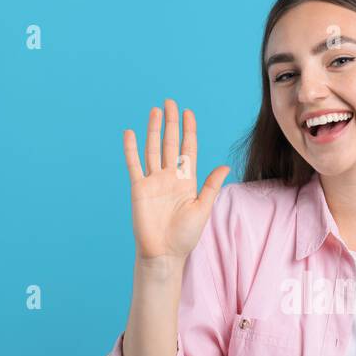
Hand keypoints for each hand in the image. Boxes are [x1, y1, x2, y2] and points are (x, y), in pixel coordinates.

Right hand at [122, 98, 230, 263]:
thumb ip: (211, 186)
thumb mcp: (203, 209)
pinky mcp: (138, 188)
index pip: (188, 149)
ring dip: (154, 130)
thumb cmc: (185, 236)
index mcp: (187, 180)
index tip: (189, 113)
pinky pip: (134, 164)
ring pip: (153, 149)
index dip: (188, 131)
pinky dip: (131, 149)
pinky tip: (130, 132)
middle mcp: (169, 177)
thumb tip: (225, 166)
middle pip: (170, 144)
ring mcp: (153, 181)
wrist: (164, 253)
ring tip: (155, 111)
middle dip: (172, 123)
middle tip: (171, 102)